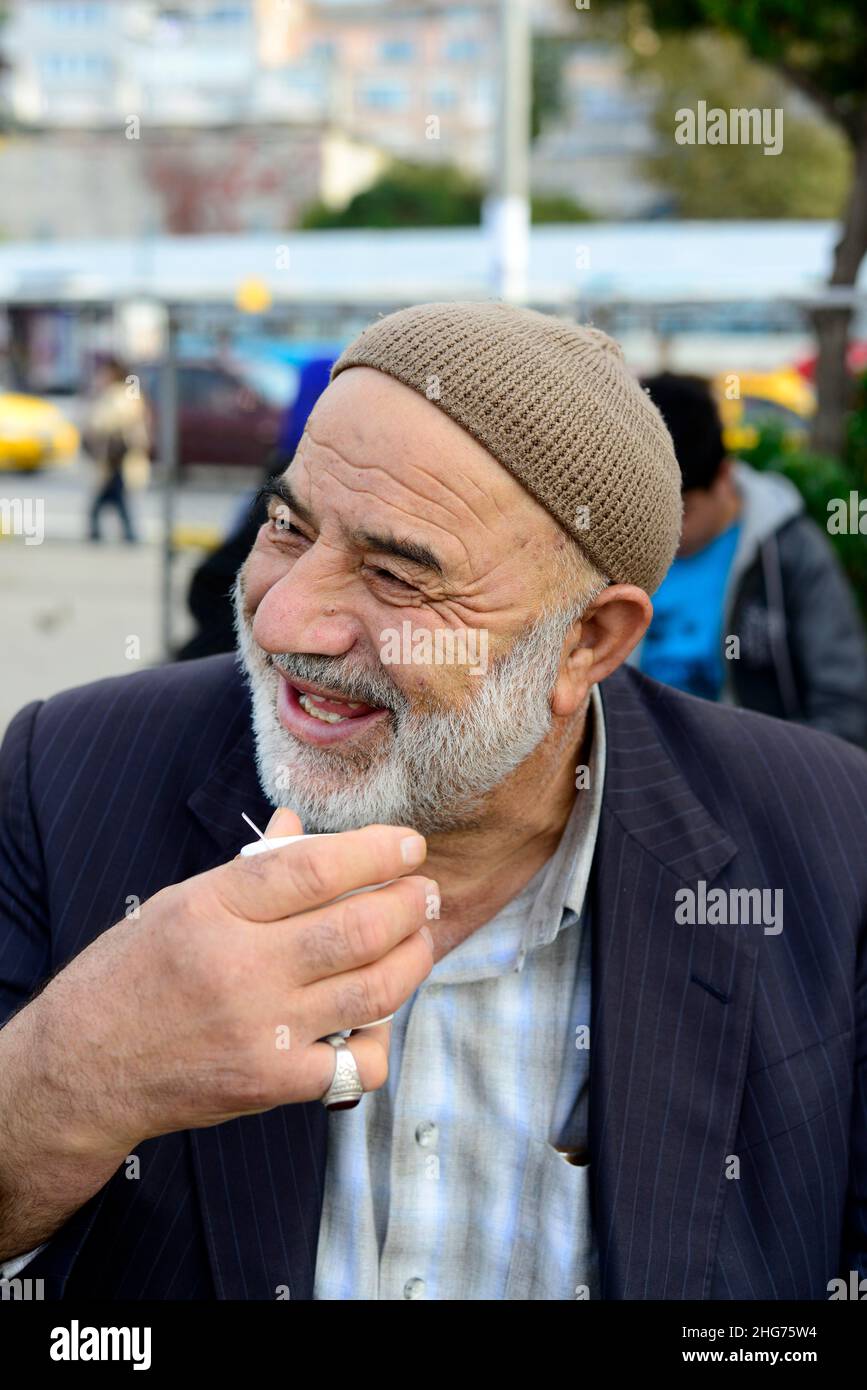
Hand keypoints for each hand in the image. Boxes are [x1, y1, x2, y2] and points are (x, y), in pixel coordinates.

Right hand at [23, 809, 436, 1156]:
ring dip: (412, 961)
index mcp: (213, 908)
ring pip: (372, 990)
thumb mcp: (178, 903)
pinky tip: (375, 1016)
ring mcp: (261, 1029)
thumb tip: (299, 824)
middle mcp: (240, 967)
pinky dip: (379, 1036)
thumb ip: (248, 869)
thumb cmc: (130, 975)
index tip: (409, 844)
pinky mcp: (272, 1082)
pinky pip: (357, 1061)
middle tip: (426, 892)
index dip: (375, 852)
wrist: (80, 1071)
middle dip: (410, 904)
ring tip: (420, 940)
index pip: (314, 867)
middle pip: (358, 928)